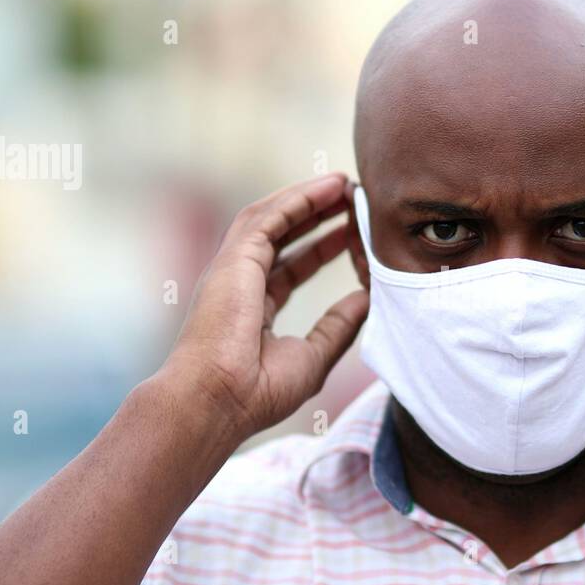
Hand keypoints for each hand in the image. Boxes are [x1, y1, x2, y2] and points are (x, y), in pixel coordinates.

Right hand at [160, 173, 368, 438]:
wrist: (218, 400)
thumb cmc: (258, 392)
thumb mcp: (312, 357)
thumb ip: (338, 325)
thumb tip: (366, 300)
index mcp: (254, 311)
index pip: (290, 269)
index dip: (320, 249)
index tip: (350, 236)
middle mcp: (240, 284)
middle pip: (282, 237)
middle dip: (316, 215)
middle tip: (351, 200)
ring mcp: (233, 269)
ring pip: (274, 218)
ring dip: (309, 198)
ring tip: (344, 184)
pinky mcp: (234, 258)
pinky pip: (271, 217)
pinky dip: (300, 199)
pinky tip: (329, 187)